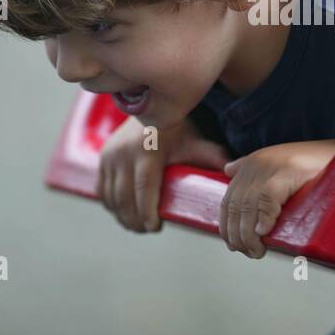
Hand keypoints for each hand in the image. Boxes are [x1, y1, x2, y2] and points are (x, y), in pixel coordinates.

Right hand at [98, 116, 229, 233]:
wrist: (149, 103)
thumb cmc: (178, 127)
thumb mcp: (195, 140)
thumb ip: (212, 155)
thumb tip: (233, 173)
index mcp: (148, 150)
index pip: (143, 187)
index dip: (147, 211)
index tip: (155, 228)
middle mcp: (124, 153)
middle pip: (124, 197)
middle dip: (134, 219)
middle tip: (147, 231)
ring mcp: (110, 155)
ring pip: (111, 196)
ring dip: (122, 216)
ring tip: (137, 226)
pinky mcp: (102, 158)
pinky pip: (101, 189)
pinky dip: (110, 205)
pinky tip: (122, 214)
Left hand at [219, 139, 334, 258]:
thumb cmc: (318, 165)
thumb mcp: (280, 162)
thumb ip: (254, 168)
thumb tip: (228, 169)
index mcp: (253, 163)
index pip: (229, 200)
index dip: (228, 226)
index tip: (234, 245)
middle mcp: (258, 163)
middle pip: (236, 206)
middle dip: (238, 235)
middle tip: (250, 253)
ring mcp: (272, 166)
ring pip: (248, 206)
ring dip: (249, 235)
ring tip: (257, 251)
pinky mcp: (288, 171)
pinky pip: (267, 199)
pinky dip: (264, 218)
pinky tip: (265, 233)